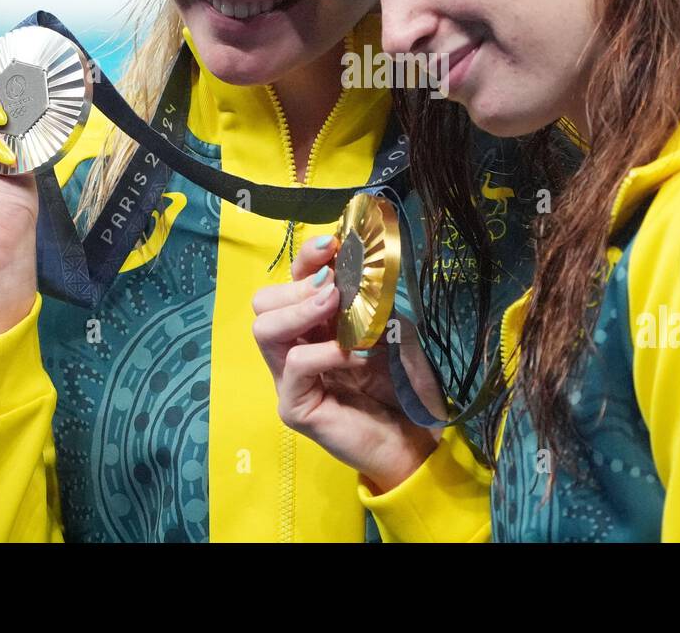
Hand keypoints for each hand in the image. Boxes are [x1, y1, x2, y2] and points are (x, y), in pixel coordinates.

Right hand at [252, 235, 445, 492]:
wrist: (416, 435)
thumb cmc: (403, 381)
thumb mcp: (391, 326)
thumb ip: (368, 299)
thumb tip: (352, 266)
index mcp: (312, 323)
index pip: (289, 282)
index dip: (306, 259)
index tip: (332, 244)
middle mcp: (294, 346)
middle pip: (264, 302)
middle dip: (299, 286)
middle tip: (335, 288)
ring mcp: (288, 377)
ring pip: (264, 329)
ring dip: (302, 310)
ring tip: (336, 305)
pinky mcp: (294, 405)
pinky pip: (295, 364)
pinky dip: (326, 351)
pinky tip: (356, 353)